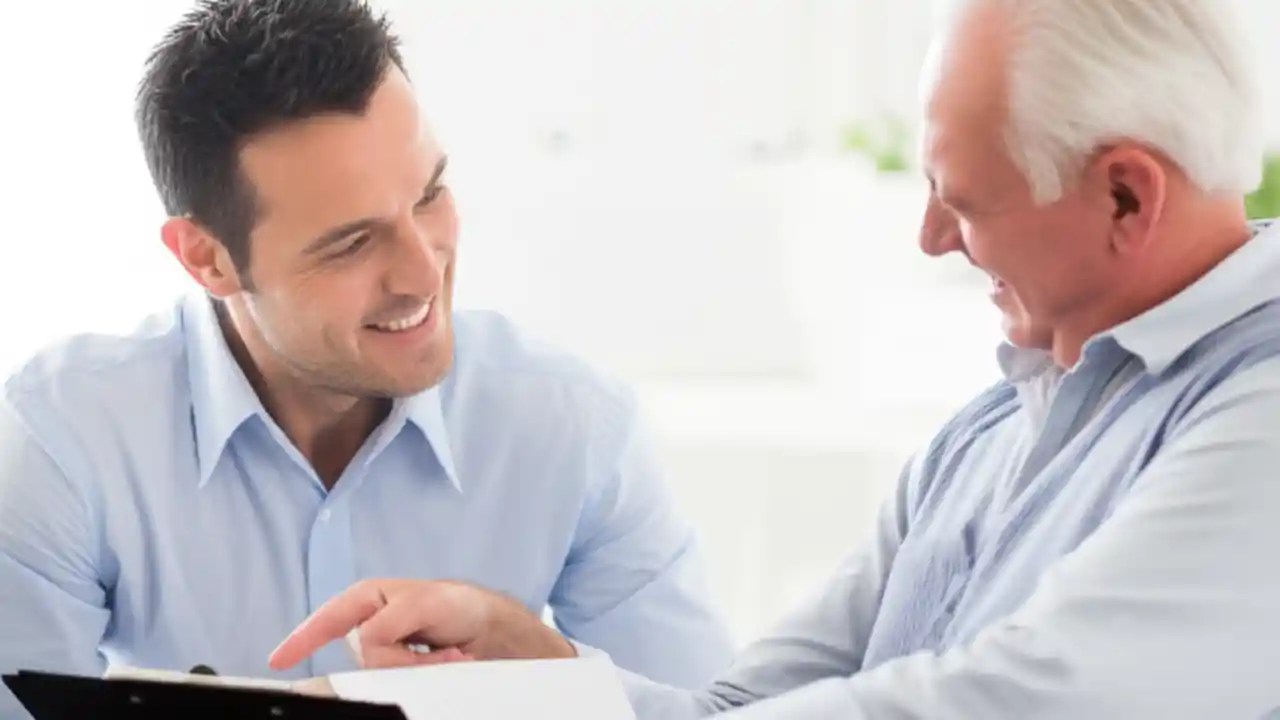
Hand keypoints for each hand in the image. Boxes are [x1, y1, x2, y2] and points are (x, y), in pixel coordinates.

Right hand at [268, 579, 576, 670]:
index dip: (300, 640)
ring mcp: (383, 647)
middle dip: (399, 660)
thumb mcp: (423, 604)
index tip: (278, 661)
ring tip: (445, 652)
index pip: (325, 620)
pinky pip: (397, 680)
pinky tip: (443, 661)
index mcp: (366, 598)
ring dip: (417, 667)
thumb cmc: (457, 604)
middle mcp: (368, 623)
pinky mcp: (397, 665)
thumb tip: (364, 644)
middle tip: (435, 650)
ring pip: (381, 672)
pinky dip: (423, 674)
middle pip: (362, 657)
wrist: (488, 627)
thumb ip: (386, 623)